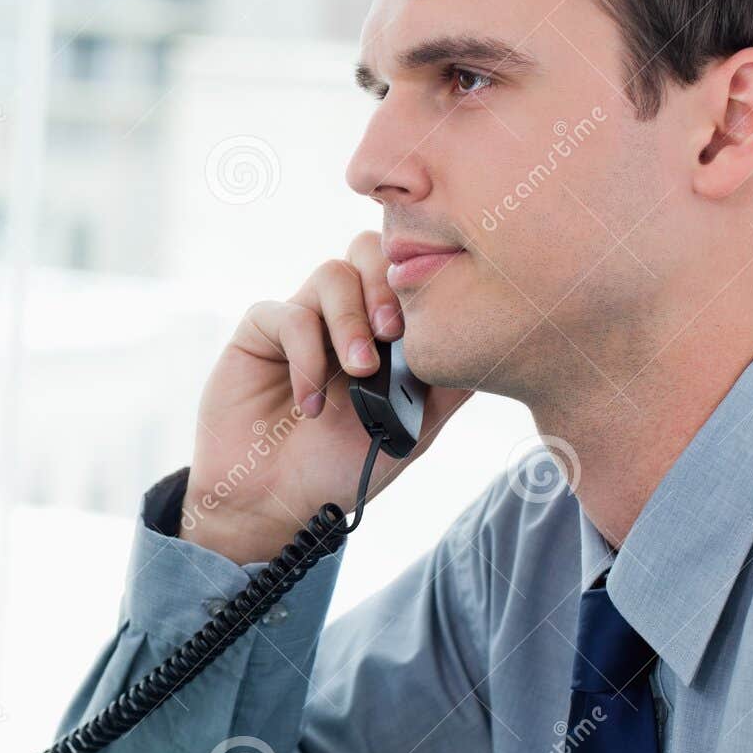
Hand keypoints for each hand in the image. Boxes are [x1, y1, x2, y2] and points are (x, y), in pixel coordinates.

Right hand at [180, 232, 471, 564]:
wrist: (278, 502)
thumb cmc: (344, 467)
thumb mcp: (416, 427)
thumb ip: (448, 382)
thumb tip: (491, 339)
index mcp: (383, 328)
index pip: (406, 270)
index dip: (421, 280)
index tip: (429, 322)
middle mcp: (344, 314)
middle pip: (368, 249)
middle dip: (386, 286)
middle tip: (392, 334)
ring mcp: (303, 318)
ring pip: (332, 274)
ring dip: (350, 322)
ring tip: (359, 372)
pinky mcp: (261, 330)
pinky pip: (287, 314)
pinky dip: (305, 356)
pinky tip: (309, 403)